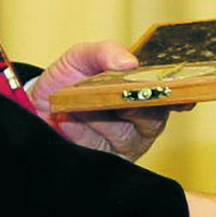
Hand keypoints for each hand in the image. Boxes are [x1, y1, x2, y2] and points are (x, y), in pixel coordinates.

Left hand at [27, 41, 188, 162]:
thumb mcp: (81, 58)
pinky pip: (96, 150)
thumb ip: (104, 53)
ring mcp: (124, 146)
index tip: (171, 93)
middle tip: (117, 101)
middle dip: (131, 108)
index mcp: (146, 93)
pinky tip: (66, 120)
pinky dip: (80, 133)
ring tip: (74, 106)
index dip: (178, 96)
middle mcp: (142, 122)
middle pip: (151, 120)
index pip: (173, 98)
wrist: (37, 108)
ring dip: (96, 118)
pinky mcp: (103, 163)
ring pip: (121, 135)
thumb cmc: (68, 80)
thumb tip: (130, 62)